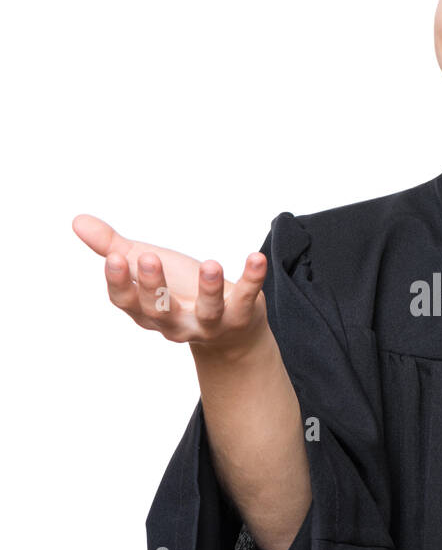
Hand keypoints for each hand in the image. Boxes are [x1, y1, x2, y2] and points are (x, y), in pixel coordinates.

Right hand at [72, 214, 268, 356]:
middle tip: (148, 258)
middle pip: (159, 311)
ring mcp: (209, 324)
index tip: (112, 257)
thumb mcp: (146, 267)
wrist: (230, 327)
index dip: (119, 282)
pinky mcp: (240, 317)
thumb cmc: (181, 291)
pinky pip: (246, 299)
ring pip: (207, 312)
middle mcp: (175, 323)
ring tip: (210, 263)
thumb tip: (78, 221)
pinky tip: (256, 258)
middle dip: (153, 286)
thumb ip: (113, 246)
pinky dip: (252, 280)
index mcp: (147, 311)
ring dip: (208, 289)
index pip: (126, 302)